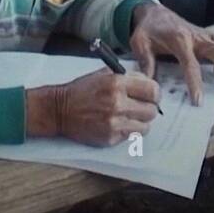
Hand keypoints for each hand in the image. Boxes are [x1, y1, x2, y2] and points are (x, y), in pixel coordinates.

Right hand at [37, 69, 160, 146]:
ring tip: (129, 116)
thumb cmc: (82, 91)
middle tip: (140, 107)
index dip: (154, 94)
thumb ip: (128, 77)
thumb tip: (149, 83)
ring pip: (145, 126)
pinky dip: (129, 130)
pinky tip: (118, 123)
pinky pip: (131, 136)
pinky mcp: (110, 138)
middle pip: (152, 111)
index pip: (153, 91)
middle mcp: (117, 103)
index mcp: (117, 83)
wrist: (59, 110)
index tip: (150, 95)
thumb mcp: (104, 74)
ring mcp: (114, 123)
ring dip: (140, 122)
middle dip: (148, 108)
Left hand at [128, 3, 213, 102]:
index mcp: (178, 40)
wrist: (156, 13)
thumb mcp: (139, 44)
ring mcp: (207, 35)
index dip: (196, 83)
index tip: (198, 101)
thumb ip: (145, 63)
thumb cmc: (148, 30)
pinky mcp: (212, 36)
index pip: (191, 63)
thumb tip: (150, 86)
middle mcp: (197, 36)